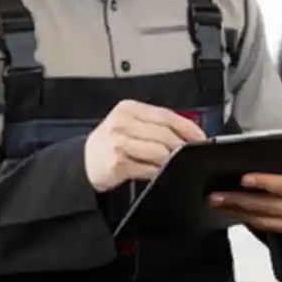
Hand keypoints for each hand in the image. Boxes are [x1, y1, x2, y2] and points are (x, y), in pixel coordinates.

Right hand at [84, 100, 206, 192]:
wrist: (81, 163)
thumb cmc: (111, 143)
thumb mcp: (129, 125)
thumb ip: (155, 126)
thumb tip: (188, 134)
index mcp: (128, 108)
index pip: (166, 115)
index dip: (187, 127)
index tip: (200, 137)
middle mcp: (122, 123)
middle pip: (164, 134)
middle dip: (180, 146)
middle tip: (189, 155)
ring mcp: (118, 142)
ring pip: (159, 151)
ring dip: (170, 161)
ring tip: (172, 164)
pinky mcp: (117, 163)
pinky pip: (148, 168)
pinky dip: (157, 172)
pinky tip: (157, 173)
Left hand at [208, 143, 281, 234]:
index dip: (265, 182)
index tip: (243, 178)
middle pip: (266, 204)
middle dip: (239, 199)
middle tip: (217, 193)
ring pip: (259, 216)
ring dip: (234, 209)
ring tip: (215, 200)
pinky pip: (258, 225)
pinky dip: (239, 217)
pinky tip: (224, 208)